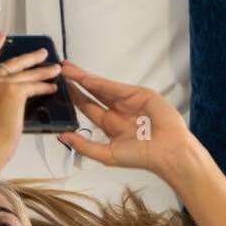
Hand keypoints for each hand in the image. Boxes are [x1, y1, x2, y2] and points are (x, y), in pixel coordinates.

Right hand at [0, 32, 61, 167]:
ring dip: (44, 70)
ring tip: (55, 68)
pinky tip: (53, 87)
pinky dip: (45, 87)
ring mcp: (0, 84)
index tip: (2, 36)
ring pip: (27, 73)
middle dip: (30, 56)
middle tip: (41, 52)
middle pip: (12, 62)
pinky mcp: (14, 92)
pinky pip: (34, 86)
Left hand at [58, 62, 204, 180]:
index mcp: (111, 125)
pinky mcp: (139, 94)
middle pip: (92, 93)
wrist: (167, 152)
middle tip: (60, 71)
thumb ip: (84, 145)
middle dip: (76, 82)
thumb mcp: (107, 154)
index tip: (59, 90)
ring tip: (67, 69)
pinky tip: (85, 79)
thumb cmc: (142, 156)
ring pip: (101, 87)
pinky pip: (115, 88)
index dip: (74, 98)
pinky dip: (99, 83)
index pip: (88, 108)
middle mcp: (118, 110)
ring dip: (84, 78)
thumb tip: (62, 137)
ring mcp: (128, 101)